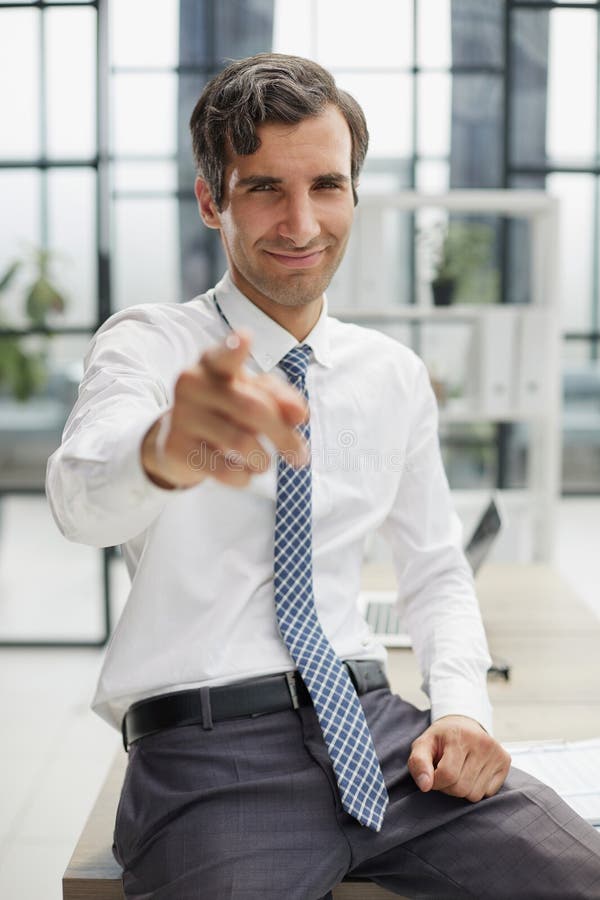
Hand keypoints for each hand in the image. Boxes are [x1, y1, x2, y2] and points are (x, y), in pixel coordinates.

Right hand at [142, 329, 308, 488]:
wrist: (178, 443)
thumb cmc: (224, 413)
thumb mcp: (251, 397)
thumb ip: (279, 399)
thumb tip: (300, 415)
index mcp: (213, 364)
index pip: (224, 355)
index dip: (234, 348)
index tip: (244, 338)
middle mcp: (193, 384)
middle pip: (253, 409)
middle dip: (283, 436)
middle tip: (300, 456)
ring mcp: (182, 415)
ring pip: (242, 442)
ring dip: (263, 460)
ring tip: (263, 463)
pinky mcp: (177, 448)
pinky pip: (225, 469)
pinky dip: (244, 476)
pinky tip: (243, 472)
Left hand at [407, 714, 510, 802]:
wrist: (464, 724)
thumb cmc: (441, 739)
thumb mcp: (423, 745)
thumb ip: (418, 763)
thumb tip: (425, 786)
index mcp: (459, 735)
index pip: (447, 775)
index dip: (436, 782)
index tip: (432, 775)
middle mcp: (482, 742)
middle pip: (461, 788)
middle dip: (448, 787)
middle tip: (446, 772)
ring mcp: (496, 752)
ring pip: (475, 794)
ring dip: (462, 790)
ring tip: (459, 772)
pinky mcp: (505, 761)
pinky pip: (488, 793)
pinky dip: (477, 788)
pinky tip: (472, 773)